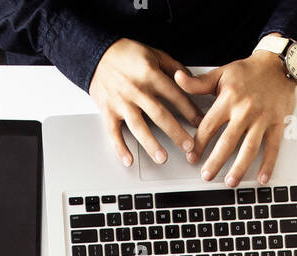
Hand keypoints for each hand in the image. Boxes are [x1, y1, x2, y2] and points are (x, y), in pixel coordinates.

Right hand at [89, 39, 200, 165]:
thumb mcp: (153, 54)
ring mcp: (121, 102)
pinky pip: (113, 132)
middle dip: (175, 132)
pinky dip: (120, 148)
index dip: (190, 110)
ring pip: (138, 126)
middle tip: (189, 146)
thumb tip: (193, 81)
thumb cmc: (126, 55)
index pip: (175, 95)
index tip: (201, 124)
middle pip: (159, 114)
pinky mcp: (107, 111)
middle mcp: (136, 89)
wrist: (95, 53)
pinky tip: (129, 160)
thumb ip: (174, 68)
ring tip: (162, 158)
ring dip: (151, 144)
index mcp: (149, 74)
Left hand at [175, 51, 296, 185]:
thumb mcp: (221, 73)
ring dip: (240, 167)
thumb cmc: (248, 71)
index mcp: (229, 98)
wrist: (277, 65)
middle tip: (207, 175)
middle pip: (228, 141)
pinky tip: (262, 178)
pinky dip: (268, 164)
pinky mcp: (277, 124)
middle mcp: (245, 110)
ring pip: (249, 148)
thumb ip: (198, 83)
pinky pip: (273, 147)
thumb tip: (178, 79)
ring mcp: (262, 119)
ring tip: (230, 182)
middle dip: (216, 161)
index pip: (209, 125)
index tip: (192, 157)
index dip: (199, 143)